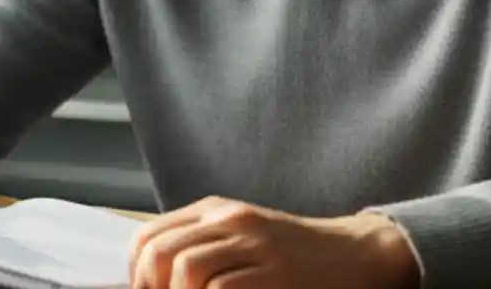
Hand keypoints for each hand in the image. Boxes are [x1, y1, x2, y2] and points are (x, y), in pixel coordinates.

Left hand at [128, 195, 418, 288]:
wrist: (353, 254)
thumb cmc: (292, 255)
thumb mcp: (241, 238)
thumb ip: (202, 248)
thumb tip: (152, 279)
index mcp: (215, 210)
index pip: (149, 235)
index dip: (136, 273)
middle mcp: (230, 220)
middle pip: (160, 252)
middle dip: (151, 288)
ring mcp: (254, 246)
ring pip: (186, 269)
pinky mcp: (276, 273)